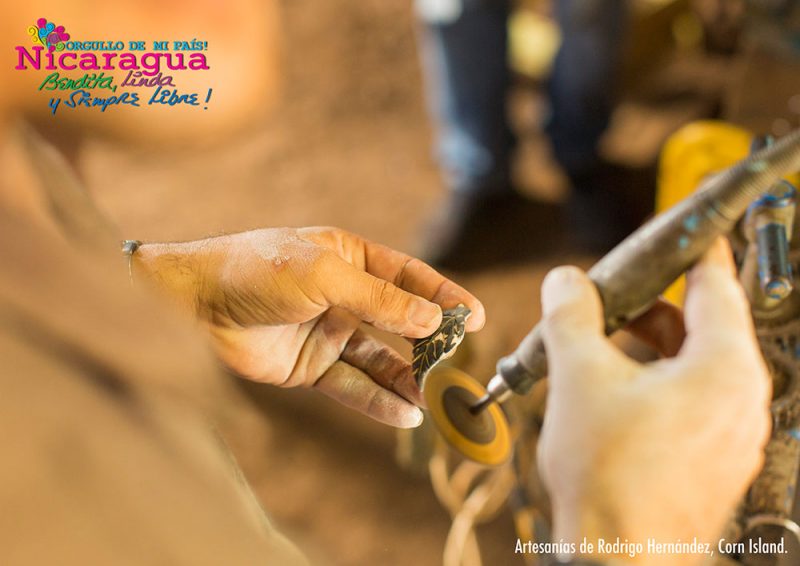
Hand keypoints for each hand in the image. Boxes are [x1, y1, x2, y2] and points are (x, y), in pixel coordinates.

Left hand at [134, 227, 484, 427]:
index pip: (407, 277)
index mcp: (348, 257)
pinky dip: (378, 400)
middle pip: (398, 320)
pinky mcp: (310, 367)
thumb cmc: (256, 270)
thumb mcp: (324, 275)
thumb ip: (381, 300)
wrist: (192, 305)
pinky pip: (352, 385)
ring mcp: (327, 332)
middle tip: (457, 361)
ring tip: (434, 397)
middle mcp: (342, 294)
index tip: (475, 316)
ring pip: (379, 359)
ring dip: (406, 378)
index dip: (442, 296)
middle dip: (428, 342)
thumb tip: (434, 321)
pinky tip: (404, 412)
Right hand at [537, 238, 770, 565]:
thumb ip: (571, 314)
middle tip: (607, 301)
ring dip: (648, 347)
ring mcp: (734, 433)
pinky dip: (656, 382)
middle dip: (651, 306)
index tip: (686, 226)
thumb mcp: (578, 374)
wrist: (618, 557)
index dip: (695, 248)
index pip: (716, 284)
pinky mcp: (717, 459)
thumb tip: (565, 279)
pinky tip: (612, 394)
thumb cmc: (607, 473)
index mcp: (724, 367)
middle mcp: (743, 398)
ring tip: (598, 352)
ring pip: (695, 365)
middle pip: (702, 325)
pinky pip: (693, 400)